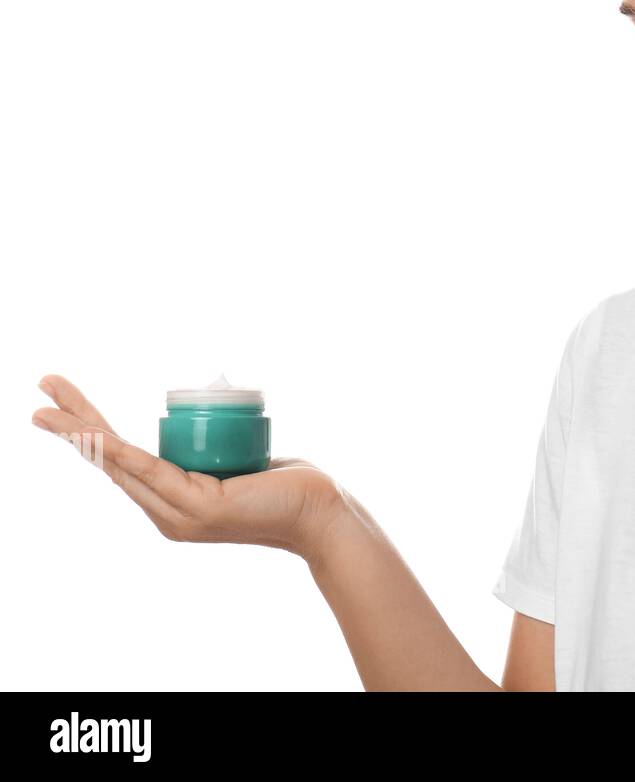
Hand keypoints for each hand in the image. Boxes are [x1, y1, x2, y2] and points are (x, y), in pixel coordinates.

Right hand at [32, 375, 348, 561]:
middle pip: (109, 461)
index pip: (122, 463)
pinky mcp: (199, 508)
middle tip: (40, 391)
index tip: (66, 405)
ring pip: (121, 464)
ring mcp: (179, 515)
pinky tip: (98, 436)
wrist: (321, 514)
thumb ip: (219, 455)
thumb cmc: (288, 488)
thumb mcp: (239, 466)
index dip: (91, 433)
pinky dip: (121, 452)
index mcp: (171, 504)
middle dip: (73, 424)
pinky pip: (152, 472)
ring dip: (84, 430)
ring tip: (51, 405)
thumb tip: (212, 426)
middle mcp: (166, 514)